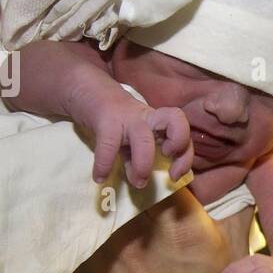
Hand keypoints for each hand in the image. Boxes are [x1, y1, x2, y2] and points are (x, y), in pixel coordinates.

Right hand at [66, 74, 194, 186]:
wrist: (86, 89)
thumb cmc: (113, 119)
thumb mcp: (129, 139)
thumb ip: (134, 159)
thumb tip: (137, 180)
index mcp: (157, 121)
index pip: (183, 131)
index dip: (186, 154)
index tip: (175, 174)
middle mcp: (147, 116)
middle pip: (175, 122)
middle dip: (179, 151)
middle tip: (169, 175)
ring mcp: (127, 115)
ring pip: (144, 136)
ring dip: (143, 163)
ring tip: (138, 182)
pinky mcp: (105, 118)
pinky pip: (108, 144)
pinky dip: (104, 164)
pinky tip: (99, 177)